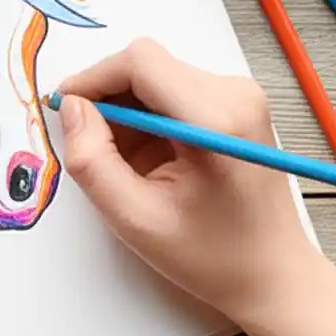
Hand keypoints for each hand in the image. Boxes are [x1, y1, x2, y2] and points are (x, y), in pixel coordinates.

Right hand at [58, 39, 335, 335]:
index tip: (63, 108)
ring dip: (128, 110)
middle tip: (92, 146)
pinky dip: (148, 116)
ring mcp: (240, 95)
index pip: (140, 62)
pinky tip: (151, 158)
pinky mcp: (237, 103)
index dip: (93, 79)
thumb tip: (71, 108)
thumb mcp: (135, 219)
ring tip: (128, 163)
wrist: (273, 273)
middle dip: (108, 98)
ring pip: (157, 76)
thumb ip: (92, 161)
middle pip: (147, 65)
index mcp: (214, 120)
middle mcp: (234, 94)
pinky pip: (173, 90)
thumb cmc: (212, 256)